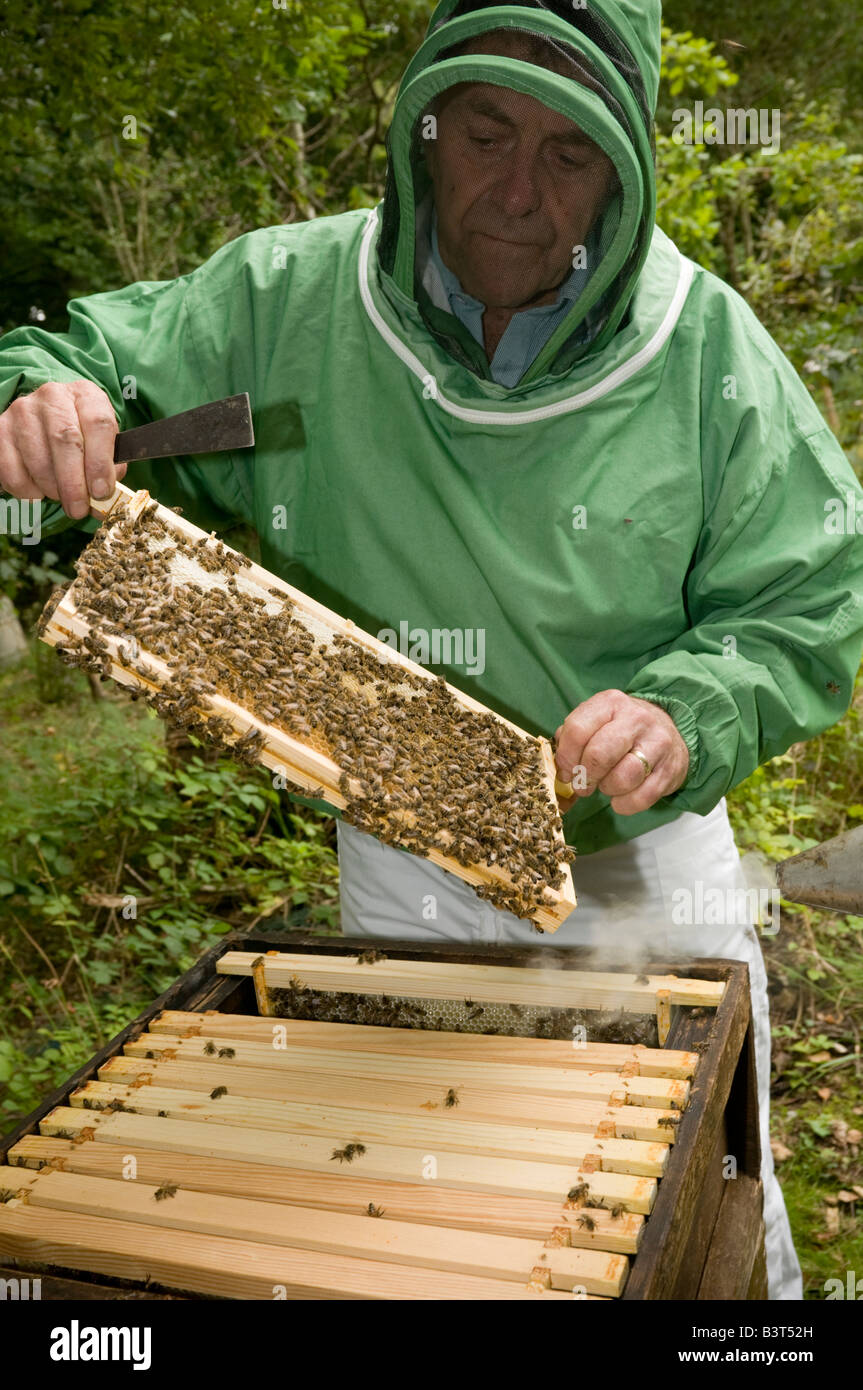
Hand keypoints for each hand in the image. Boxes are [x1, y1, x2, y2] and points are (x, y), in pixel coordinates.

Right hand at [0, 380, 124, 519]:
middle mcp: (53, 396)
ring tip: (61, 496)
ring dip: (52, 489)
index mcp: (85, 395)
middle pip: (65, 441)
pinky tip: (38, 489)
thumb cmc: (81, 437)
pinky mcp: (0, 430)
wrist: (44, 422)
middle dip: (74, 483)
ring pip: (38, 459)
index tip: (101, 492)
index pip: (98, 424)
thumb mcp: (102, 443)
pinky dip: (28, 490)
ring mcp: (23, 411)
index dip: (101, 463)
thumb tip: (104, 496)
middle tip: (79, 509)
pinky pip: (13, 471)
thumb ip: (109, 467)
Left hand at [553, 689, 689, 815]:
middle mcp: (636, 718)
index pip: (577, 730)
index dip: (566, 757)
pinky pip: (642, 797)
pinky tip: (621, 798)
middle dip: (585, 776)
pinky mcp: (670, 769)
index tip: (566, 770)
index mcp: (610, 703)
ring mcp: (657, 743)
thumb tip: (560, 767)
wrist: (669, 732)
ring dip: (608, 789)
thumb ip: (572, 738)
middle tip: (583, 784)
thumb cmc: (622, 730)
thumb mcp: (597, 721)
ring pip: (623, 777)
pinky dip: (625, 805)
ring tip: (607, 786)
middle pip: (599, 755)